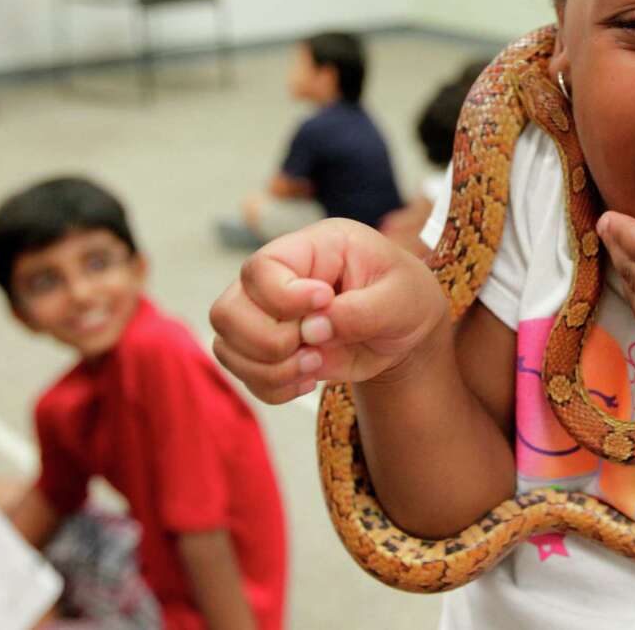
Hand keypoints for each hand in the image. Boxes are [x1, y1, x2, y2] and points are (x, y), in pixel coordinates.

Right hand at [210, 218, 447, 403]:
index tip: (326, 302)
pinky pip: (243, 373)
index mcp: (314, 247)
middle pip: (227, 310)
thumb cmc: (406, 298)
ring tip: (315, 365)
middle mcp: (279, 278)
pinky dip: (272, 386)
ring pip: (226, 344)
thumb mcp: (400, 297)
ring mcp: (267, 313)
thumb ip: (361, 310)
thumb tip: (314, 329)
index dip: (283, 296)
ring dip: (269, 368)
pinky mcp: (269, 346)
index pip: (262, 268)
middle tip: (316, 347)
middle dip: (270, 341)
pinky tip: (309, 380)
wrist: (407, 331)